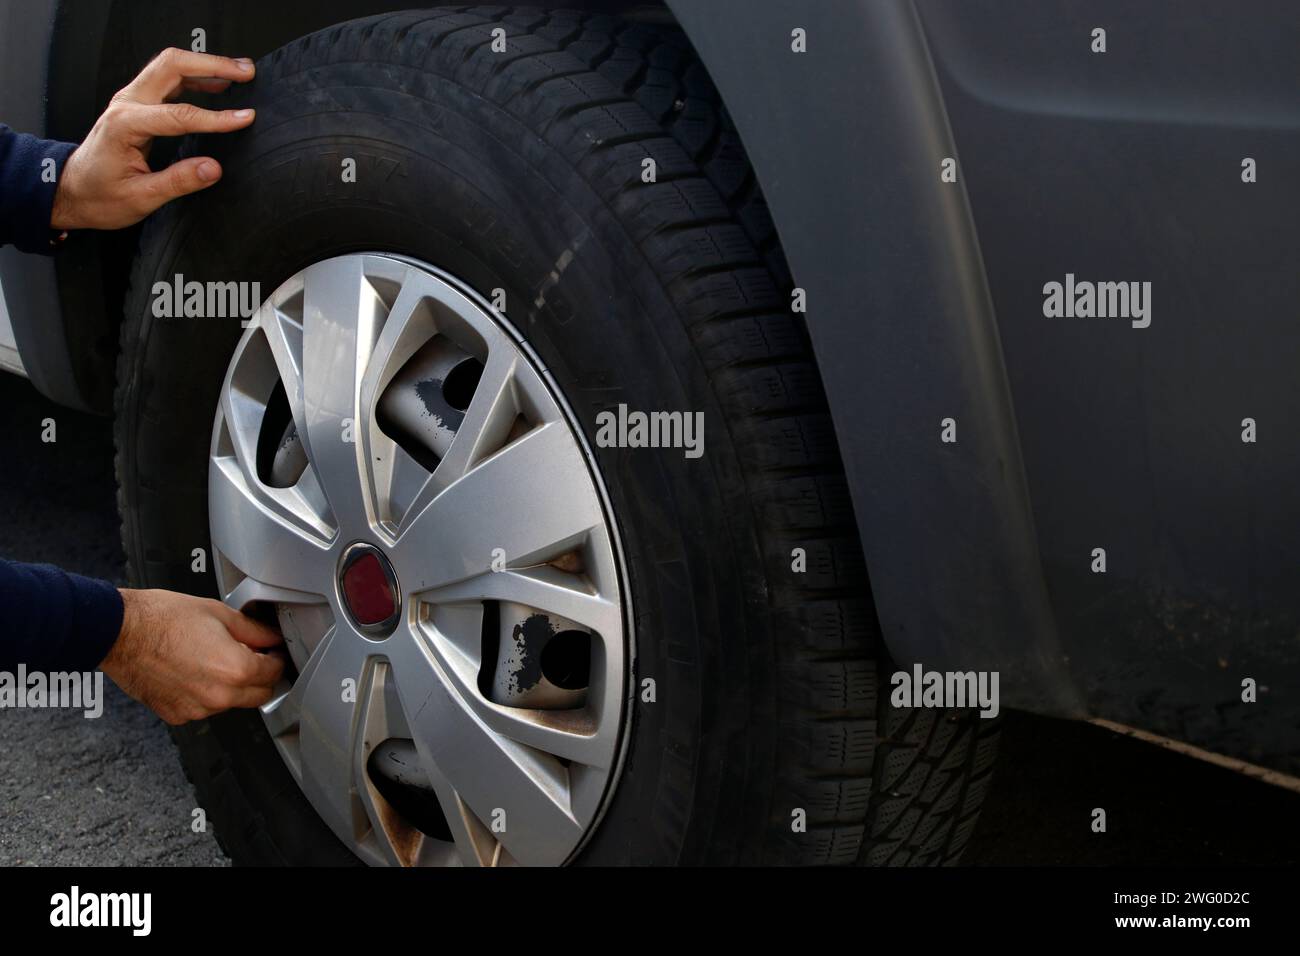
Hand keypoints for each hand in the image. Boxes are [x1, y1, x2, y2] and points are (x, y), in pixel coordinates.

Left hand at [51, 48, 257, 230]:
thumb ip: (178, 181)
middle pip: (171, 66)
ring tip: (238, 73)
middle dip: (211, 65)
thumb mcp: (140, 197)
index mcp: (125, 125)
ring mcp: (131, 100)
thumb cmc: (99, 195)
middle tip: (245, 72)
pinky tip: (217, 84)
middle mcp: (126, 104)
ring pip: (170, 66)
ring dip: (205, 65)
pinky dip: (195, 76)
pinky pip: (168, 79)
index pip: (179, 115)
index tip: (245, 118)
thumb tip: (213, 169)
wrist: (73, 192)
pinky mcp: (138, 104)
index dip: (215, 117)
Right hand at [102, 588, 286, 724]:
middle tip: (252, 656)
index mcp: (235, 669)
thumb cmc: (161, 618)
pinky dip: (205, 694)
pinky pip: (204, 708)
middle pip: (259, 695)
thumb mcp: (219, 613)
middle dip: (260, 677)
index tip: (273, 652)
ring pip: (231, 703)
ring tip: (212, 658)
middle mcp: (218, 696)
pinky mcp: (177, 715)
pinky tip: (193, 670)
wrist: (119, 632)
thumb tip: (271, 638)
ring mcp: (196, 709)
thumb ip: (253, 630)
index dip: (277, 658)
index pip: (274, 673)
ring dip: (232, 687)